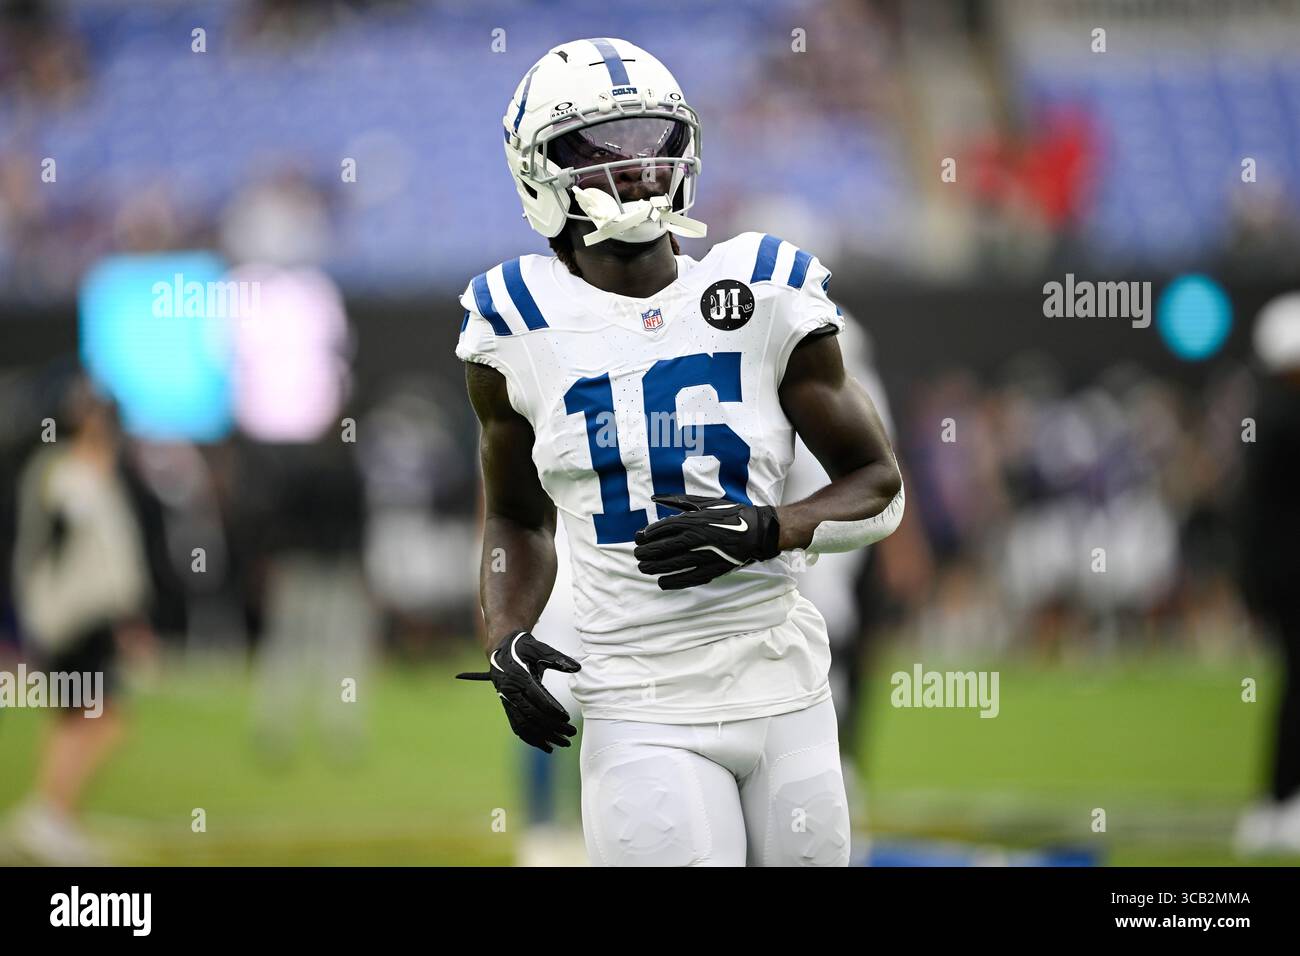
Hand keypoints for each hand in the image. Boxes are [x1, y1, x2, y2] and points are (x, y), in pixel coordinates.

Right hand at [456, 631, 580, 752]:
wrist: (500, 649)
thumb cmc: (522, 647)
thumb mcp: (538, 648)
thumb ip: (556, 657)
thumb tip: (577, 667)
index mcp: (518, 676)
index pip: (536, 698)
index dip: (552, 710)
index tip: (568, 719)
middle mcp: (510, 692)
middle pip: (532, 715)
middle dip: (552, 727)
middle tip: (571, 734)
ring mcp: (507, 701)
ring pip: (524, 725)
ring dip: (544, 737)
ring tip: (563, 743)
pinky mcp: (507, 707)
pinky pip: (517, 727)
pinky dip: (531, 739)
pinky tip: (547, 746)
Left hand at [633, 494, 780, 589]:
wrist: (756, 531)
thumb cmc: (729, 514)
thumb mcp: (703, 502)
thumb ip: (678, 500)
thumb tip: (655, 498)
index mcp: (693, 520)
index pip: (662, 529)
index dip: (647, 535)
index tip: (639, 538)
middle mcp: (696, 538)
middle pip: (663, 548)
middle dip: (646, 552)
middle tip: (637, 555)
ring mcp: (704, 555)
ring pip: (673, 564)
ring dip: (655, 567)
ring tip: (644, 568)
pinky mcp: (713, 569)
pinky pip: (689, 578)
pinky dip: (674, 581)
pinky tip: (662, 582)